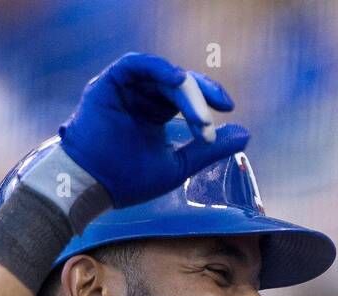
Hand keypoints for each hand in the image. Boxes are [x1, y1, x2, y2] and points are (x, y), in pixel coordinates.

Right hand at [58, 53, 249, 207]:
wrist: (92, 187)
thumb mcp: (179, 165)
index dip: (208, 99)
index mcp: (156, 113)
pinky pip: (135, 65)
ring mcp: (125, 89)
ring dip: (184, 90)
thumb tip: (246, 134)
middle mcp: (142, 97)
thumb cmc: (129, 179)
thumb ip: (209, 149)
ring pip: (162, 76)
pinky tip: (177, 79)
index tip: (229, 108)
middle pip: (178, 84)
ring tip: (199, 110)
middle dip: (201, 96)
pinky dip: (157, 68)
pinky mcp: (109, 84)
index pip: (187, 97)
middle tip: (217, 112)